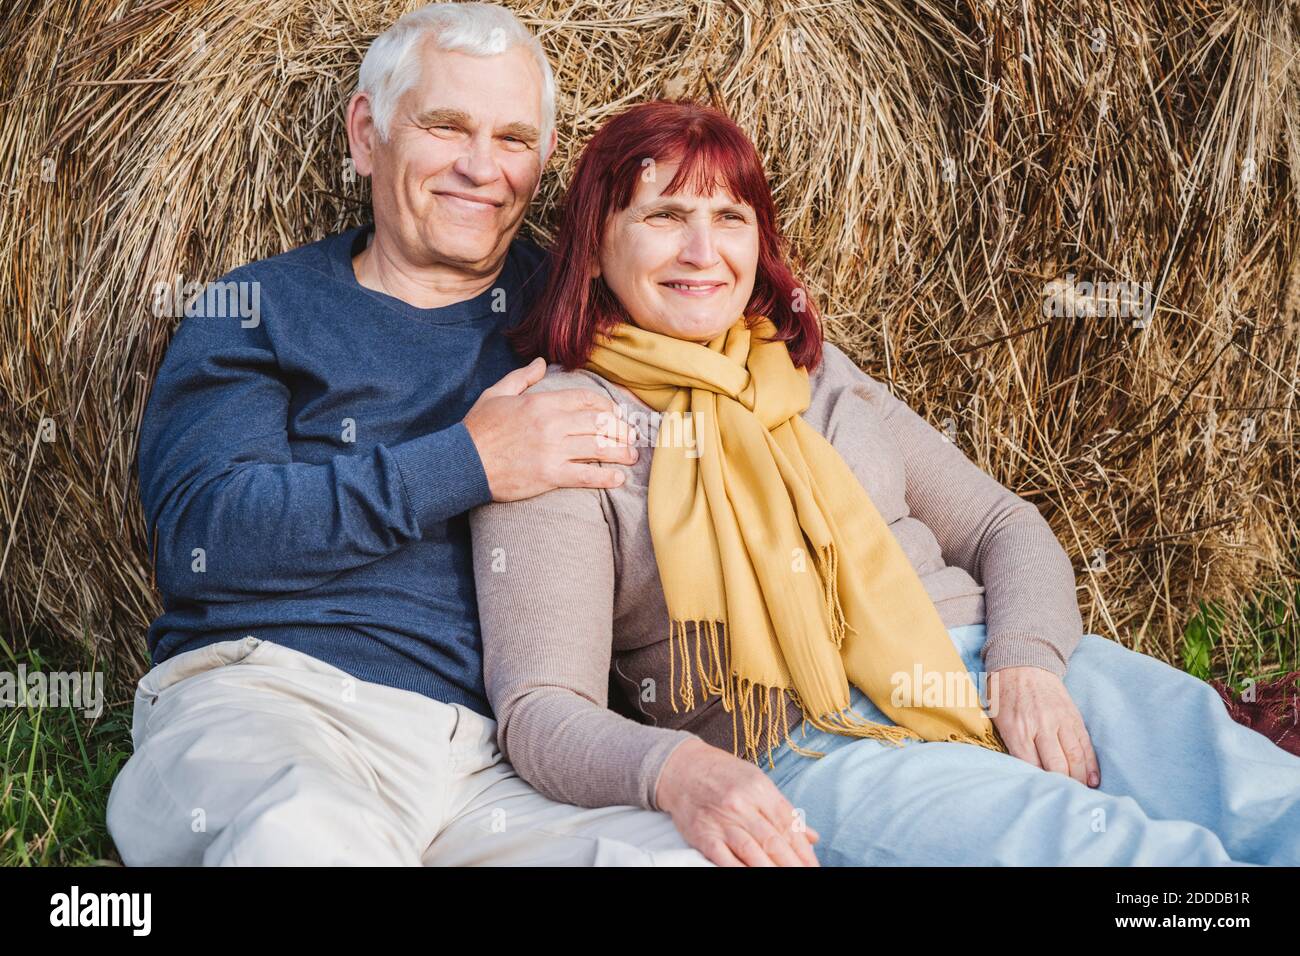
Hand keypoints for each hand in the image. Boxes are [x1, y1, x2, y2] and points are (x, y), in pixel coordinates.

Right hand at [463, 357, 640, 500]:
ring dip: (621, 452)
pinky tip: (618, 478)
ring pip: (599, 447)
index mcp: (542, 402)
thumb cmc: (478, 429)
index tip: (616, 414)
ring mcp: (553, 450)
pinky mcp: (550, 474)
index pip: (588, 398)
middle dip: (621, 429)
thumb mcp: (497, 394)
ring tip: (632, 457)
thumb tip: (541, 363)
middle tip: (632, 437)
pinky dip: (606, 477)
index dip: (608, 405)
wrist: (462, 463)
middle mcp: (552, 424)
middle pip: (600, 422)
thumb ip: (522, 377)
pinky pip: (587, 475)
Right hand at [654, 737, 820, 866]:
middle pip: (773, 841)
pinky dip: (740, 870)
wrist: (681, 768)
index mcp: (759, 789)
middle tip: (806, 876)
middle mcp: (742, 804)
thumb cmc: (723, 774)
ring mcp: (722, 820)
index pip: (788, 824)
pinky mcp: (704, 835)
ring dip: (771, 870)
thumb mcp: (757, 781)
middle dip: (793, 864)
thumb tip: (812, 836)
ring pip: (752, 851)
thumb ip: (783, 810)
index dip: (804, 850)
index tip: (814, 866)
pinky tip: (752, 876)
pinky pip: (724, 858)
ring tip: (786, 880)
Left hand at [988, 666, 1099, 787]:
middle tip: (1065, 801)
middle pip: (1056, 765)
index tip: (1042, 796)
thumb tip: (1022, 771)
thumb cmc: (1003, 693)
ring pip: (1074, 756)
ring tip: (1082, 795)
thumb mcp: (996, 717)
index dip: (1038, 783)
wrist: (1022, 660)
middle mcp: (1040, 725)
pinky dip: (1090, 763)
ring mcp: (1059, 720)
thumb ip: (1009, 743)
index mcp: (1016, 728)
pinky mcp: (1072, 716)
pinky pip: (1084, 743)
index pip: (1030, 765)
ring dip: (1080, 779)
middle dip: (1062, 786)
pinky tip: (1093, 779)